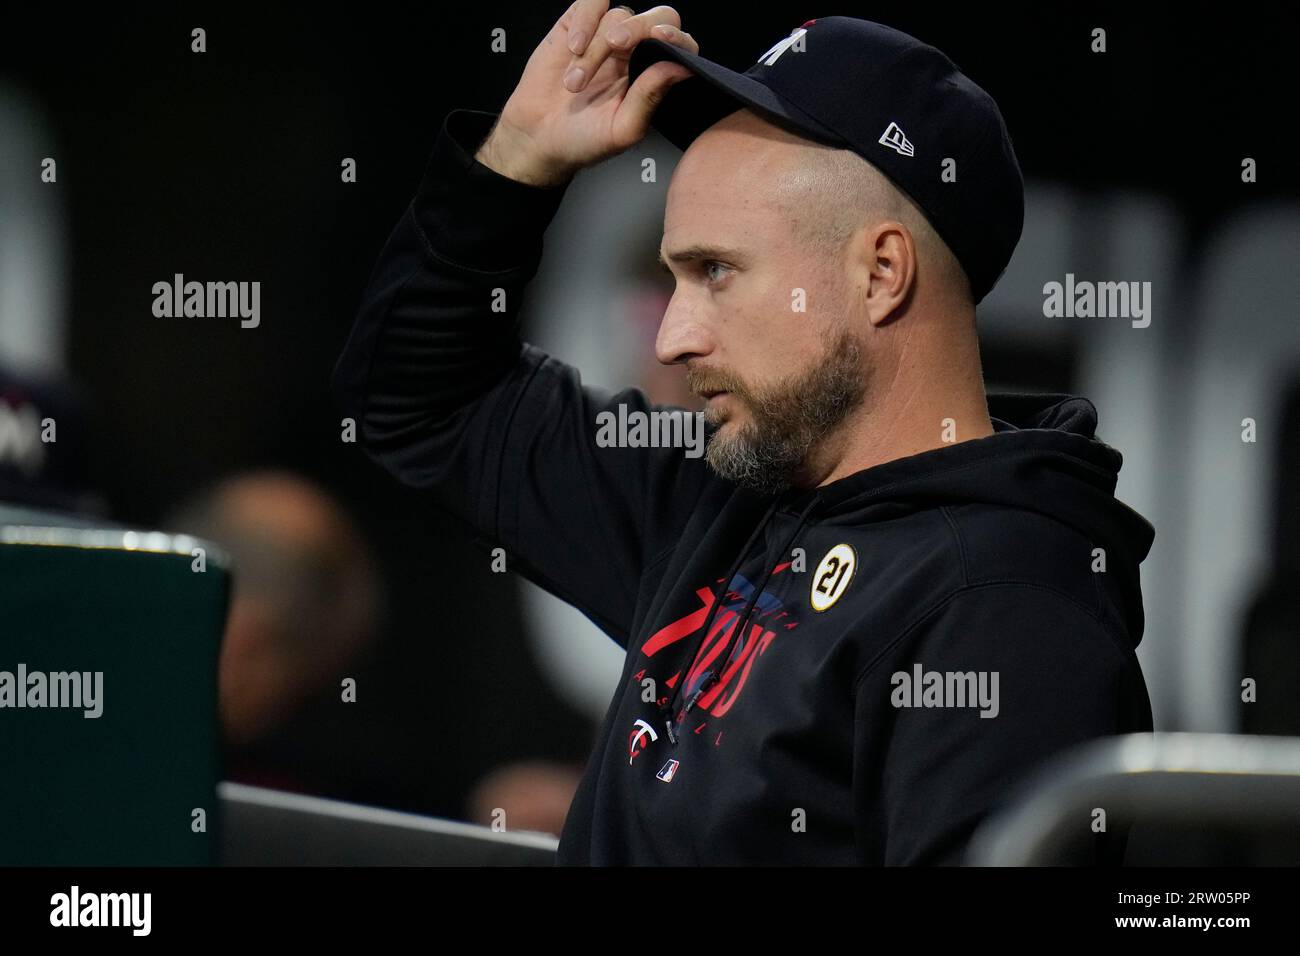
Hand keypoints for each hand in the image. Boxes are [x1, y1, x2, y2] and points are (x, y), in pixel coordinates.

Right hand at [475, 2, 698, 186]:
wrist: (539, 135)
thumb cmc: (583, 138)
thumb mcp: (622, 128)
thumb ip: (650, 97)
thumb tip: (682, 68)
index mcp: (653, 77)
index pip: (679, 45)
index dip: (675, 37)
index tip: (661, 39)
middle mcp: (636, 54)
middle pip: (656, 18)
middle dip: (637, 28)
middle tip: (616, 45)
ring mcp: (607, 36)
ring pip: (616, 17)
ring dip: (594, 49)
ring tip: (575, 83)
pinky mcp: (579, 24)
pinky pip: (591, 3)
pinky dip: (584, 21)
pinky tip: (573, 47)